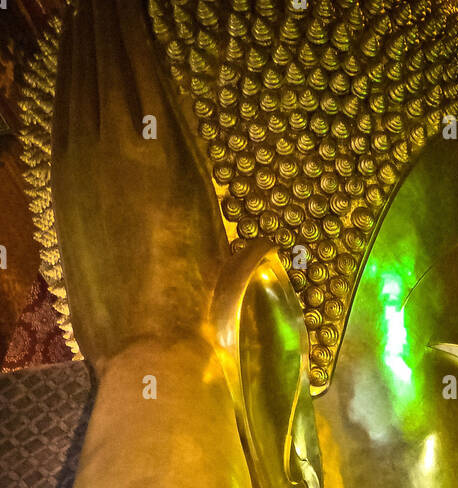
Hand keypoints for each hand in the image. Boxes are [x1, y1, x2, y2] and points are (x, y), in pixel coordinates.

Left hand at [51, 0, 226, 365]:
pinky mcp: (67, 193)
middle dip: (108, 28)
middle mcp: (136, 157)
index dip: (138, 36)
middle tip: (103, 0)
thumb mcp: (231, 281)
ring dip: (82, 46)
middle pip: (115, 70)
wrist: (154, 354)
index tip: (131, 9)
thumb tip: (268, 245)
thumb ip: (246, 255)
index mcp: (181, 167)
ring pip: (82, 86)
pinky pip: (61, 118)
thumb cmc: (201, 323)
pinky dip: (63, 84)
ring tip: (81, 15)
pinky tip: (64, 64)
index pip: (152, 79)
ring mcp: (94, 171)